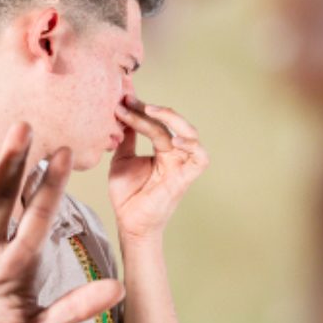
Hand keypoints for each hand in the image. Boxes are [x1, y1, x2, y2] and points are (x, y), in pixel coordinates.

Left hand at [109, 98, 208, 240]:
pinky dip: (192, 146)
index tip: (122, 100)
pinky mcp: (185, 178)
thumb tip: (123, 114)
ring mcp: (181, 165)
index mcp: (161, 149)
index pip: (155, 123)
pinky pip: (200, 159)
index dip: (140, 110)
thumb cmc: (127, 193)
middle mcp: (175, 154)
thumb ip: (127, 139)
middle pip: (172, 124)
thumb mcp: (122, 159)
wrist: (128, 221)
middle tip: (130, 102)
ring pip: (190, 135)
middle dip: (151, 110)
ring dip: (173, 120)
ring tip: (150, 111)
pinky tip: (174, 139)